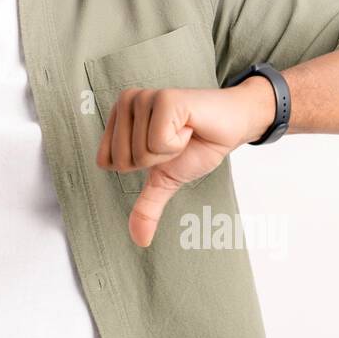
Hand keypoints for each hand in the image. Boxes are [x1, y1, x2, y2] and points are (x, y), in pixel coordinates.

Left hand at [97, 77, 274, 247]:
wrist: (232, 127)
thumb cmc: (197, 146)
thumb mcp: (166, 179)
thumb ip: (147, 205)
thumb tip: (139, 240)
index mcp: (117, 118)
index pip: (106, 162)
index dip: (140, 166)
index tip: (161, 149)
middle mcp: (125, 102)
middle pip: (123, 160)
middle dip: (156, 160)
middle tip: (175, 141)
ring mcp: (144, 98)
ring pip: (141, 152)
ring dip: (170, 151)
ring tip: (183, 132)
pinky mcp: (165, 98)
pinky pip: (159, 141)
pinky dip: (180, 142)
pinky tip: (190, 126)